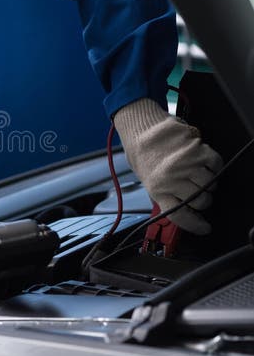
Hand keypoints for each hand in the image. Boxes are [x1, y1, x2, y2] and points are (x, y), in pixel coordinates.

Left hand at [113, 98, 223, 234]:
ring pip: (210, 185)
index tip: (204, 228)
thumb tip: (184, 211)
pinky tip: (205, 163)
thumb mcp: (148, 180)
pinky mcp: (196, 148)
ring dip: (209, 183)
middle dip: (203, 201)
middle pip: (200, 202)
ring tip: (200, 175)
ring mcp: (185, 164)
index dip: (196, 226)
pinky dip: (214, 165)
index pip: (181, 215)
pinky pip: (215, 164)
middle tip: (199, 193)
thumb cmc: (142, 153)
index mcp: (157, 189)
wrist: (140, 127)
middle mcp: (171, 178)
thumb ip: (164, 196)